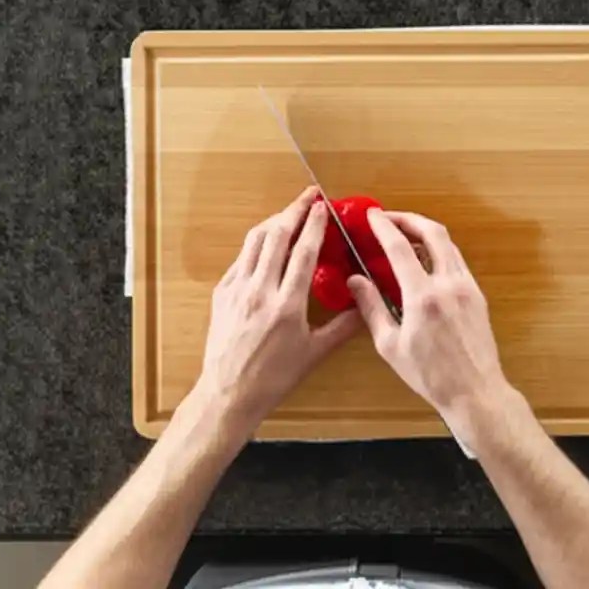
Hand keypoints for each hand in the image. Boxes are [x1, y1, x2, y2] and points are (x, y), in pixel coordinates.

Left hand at [190, 187, 361, 437]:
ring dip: (274, 221)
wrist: (229, 393)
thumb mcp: (314, 353)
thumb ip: (343, 326)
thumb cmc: (273, 378)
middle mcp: (260, 292)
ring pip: (255, 241)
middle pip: (277, 236)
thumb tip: (365, 303)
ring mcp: (237, 290)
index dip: (314, 224)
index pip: (303, 252)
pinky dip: (256, 244)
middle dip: (294, 210)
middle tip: (308, 196)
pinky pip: (241, 259)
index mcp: (287, 306)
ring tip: (290, 212)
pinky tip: (267, 243)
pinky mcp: (222, 294)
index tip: (323, 206)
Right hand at [347, 210, 516, 441]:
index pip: (399, 248)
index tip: (371, 216)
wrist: (474, 392)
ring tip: (405, 236)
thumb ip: (371, 308)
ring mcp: (467, 288)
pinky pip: (457, 261)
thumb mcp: (390, 345)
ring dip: (426, 232)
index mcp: (423, 297)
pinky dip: (440, 251)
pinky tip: (426, 260)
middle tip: (390, 218)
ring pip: (448, 244)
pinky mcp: (477, 295)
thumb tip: (355, 281)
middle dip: (409, 218)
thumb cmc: (432, 376)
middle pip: (432, 232)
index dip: (383, 226)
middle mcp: (448, 285)